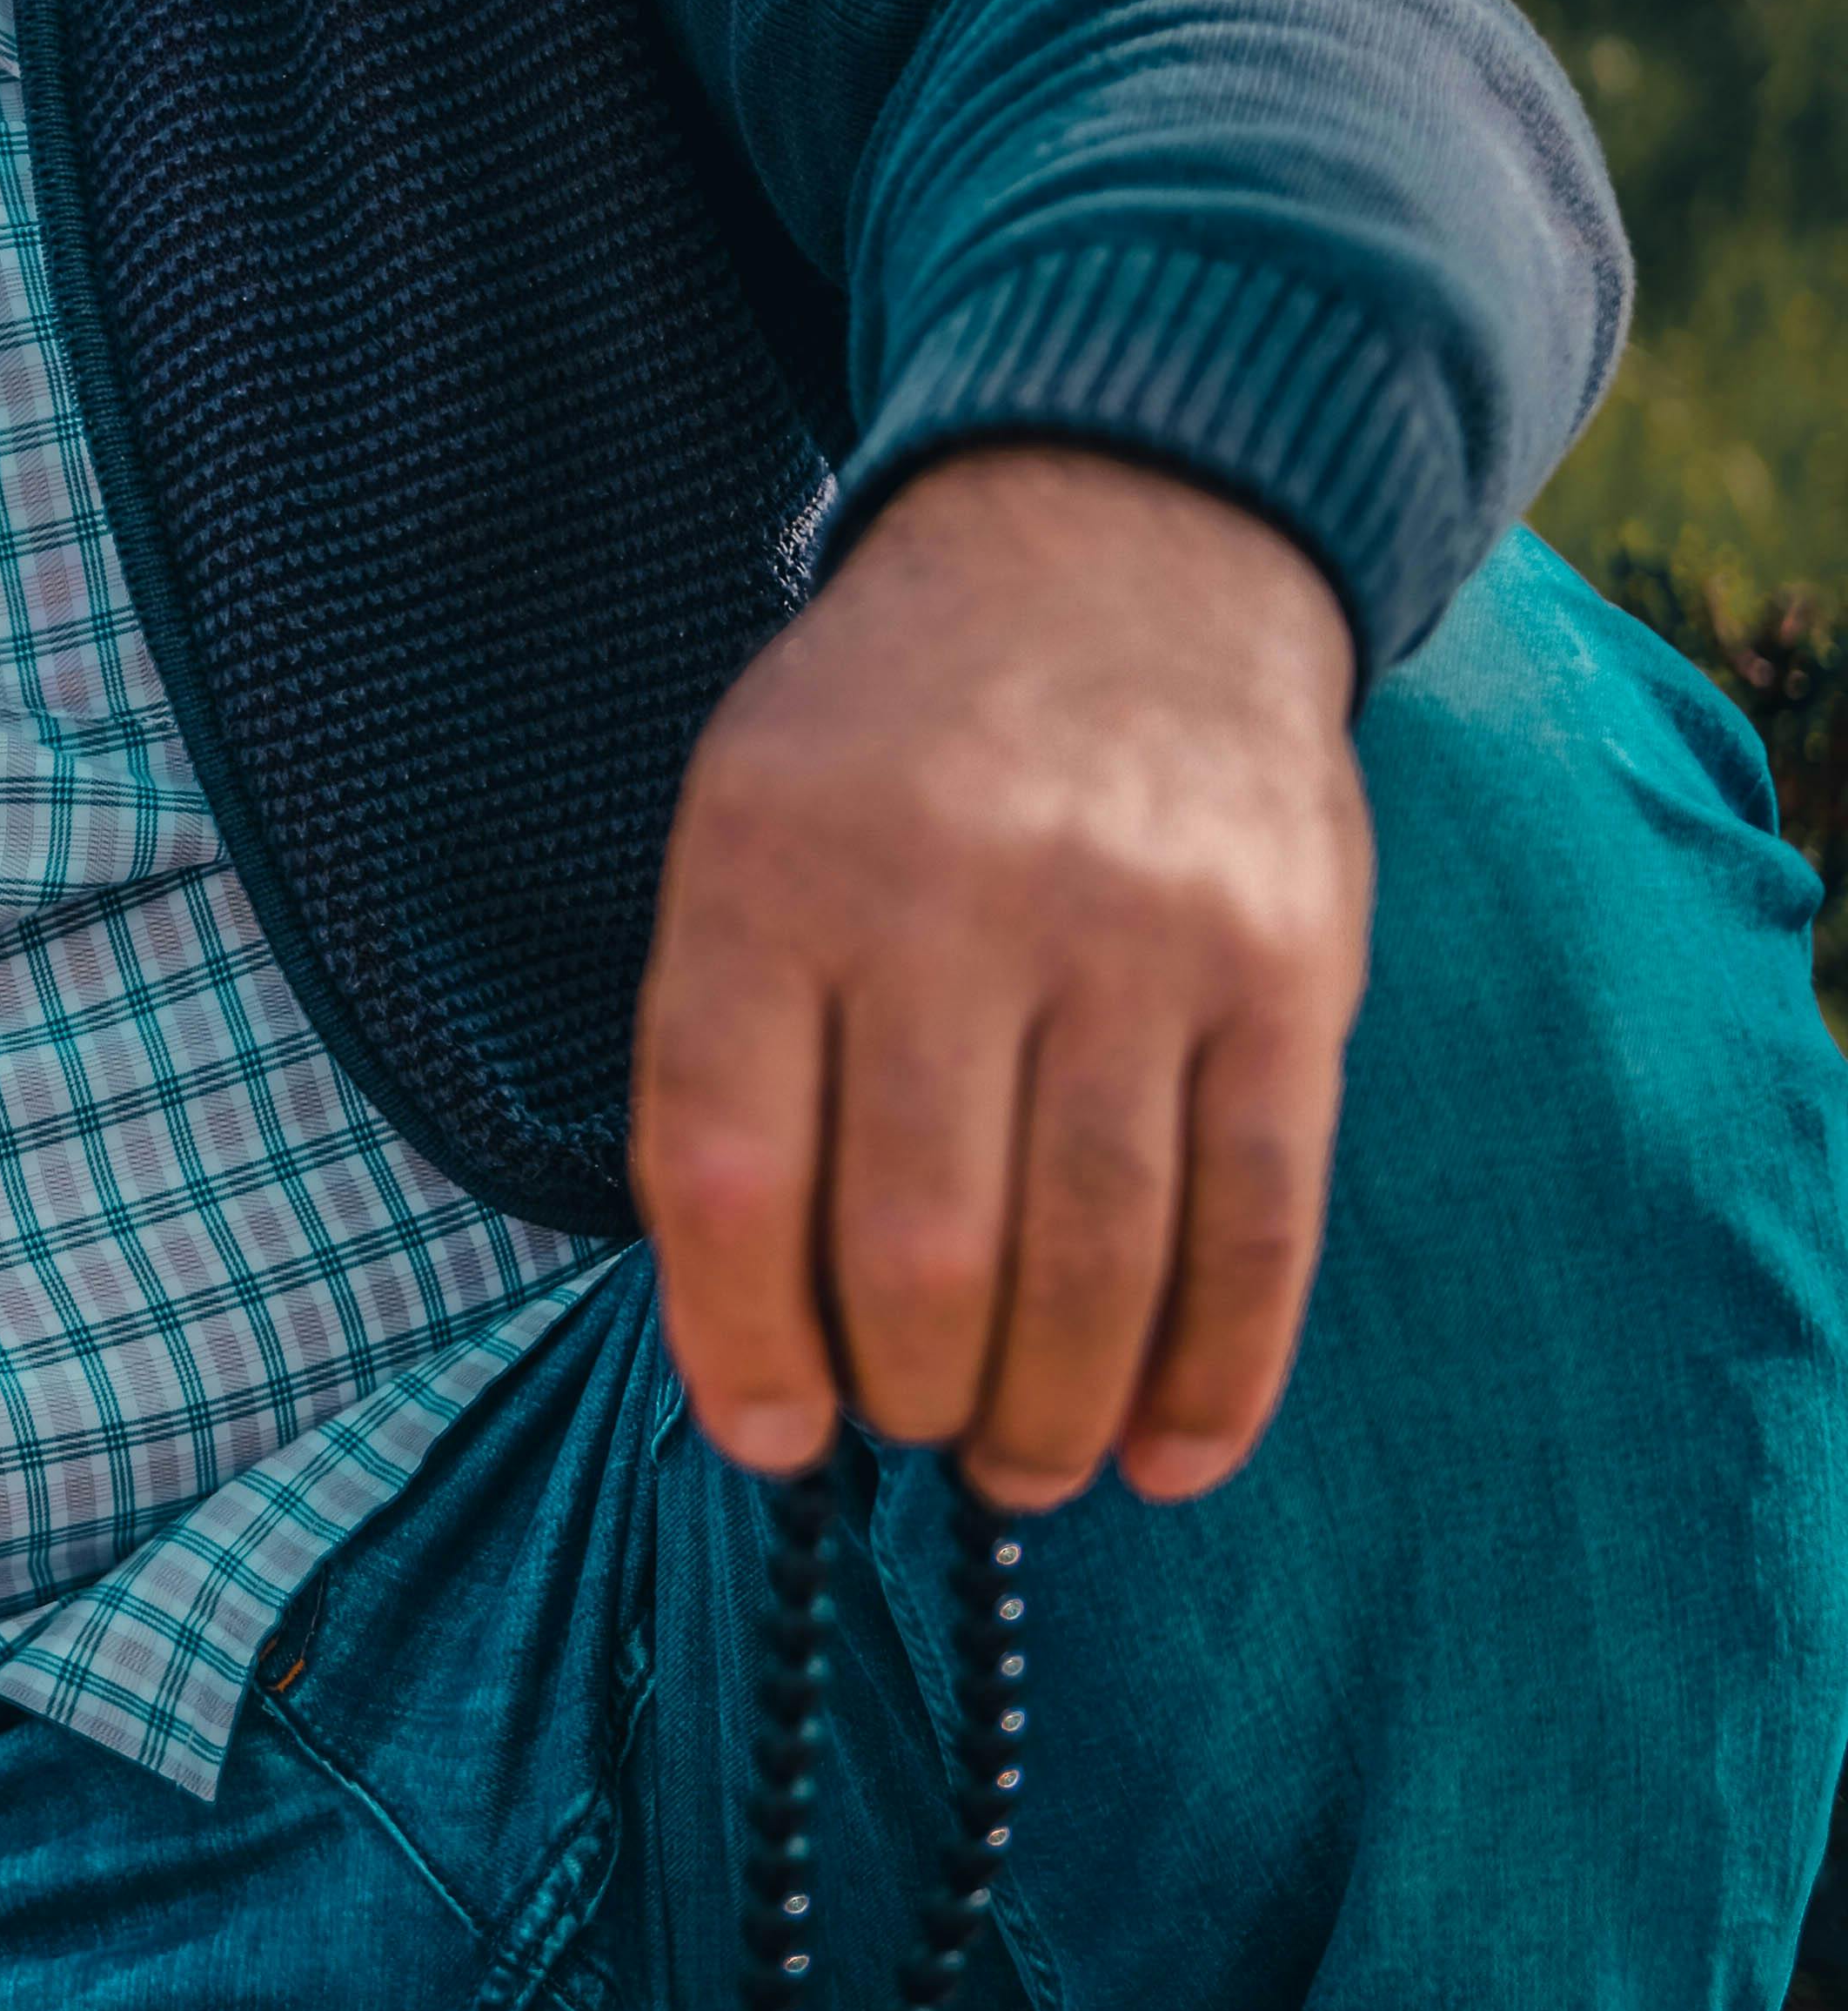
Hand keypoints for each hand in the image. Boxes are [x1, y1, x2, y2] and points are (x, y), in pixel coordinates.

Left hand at [631, 449, 1371, 1510]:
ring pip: (1094, 1260)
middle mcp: (952, 894)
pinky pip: (1259, 1221)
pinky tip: (1170, 1452)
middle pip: (919, 1244)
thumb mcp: (744, 829)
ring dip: (1050, 1415)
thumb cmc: (897, 741)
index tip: (769, 1437)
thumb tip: (755, 1369)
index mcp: (772, 864)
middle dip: (906, 1394)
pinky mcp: (1286, 969)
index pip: (723, 1166)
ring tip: (1020, 1461)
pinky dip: (1217, 1376)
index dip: (739, 1344)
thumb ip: (727, 1061)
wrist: (1123, 549)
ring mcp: (1135, 929)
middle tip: (910, 1424)